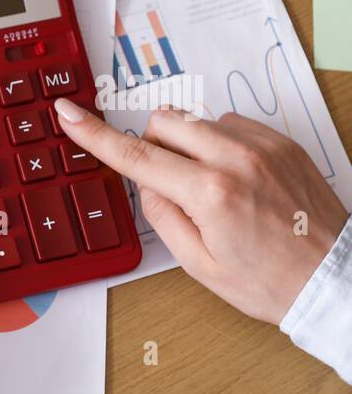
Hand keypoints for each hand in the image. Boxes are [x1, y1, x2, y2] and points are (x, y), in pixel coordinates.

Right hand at [55, 98, 348, 323]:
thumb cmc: (268, 281)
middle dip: (153, 144)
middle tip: (168, 182)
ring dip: (188, 146)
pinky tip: (236, 179)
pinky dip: (220, 145)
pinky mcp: (283, 142)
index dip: (94, 134)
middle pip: (165, 121)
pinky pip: (231, 124)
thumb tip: (146, 180)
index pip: (135, 156)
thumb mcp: (198, 263)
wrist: (332, 278)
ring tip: (210, 187)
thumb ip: (161, 215)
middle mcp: (236, 159)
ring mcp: (264, 145)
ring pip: (197, 121)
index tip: (67, 112)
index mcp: (209, 194)